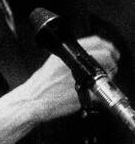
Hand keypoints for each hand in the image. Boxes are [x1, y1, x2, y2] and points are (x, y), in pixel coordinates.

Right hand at [0, 35, 120, 143]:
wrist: (32, 101)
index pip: (97, 41)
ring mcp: (80, 77)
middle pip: (106, 55)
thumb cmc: (40, 86)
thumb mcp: (53, 63)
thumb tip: (91, 56)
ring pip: (108, 72)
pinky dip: (101, 92)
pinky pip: (102, 89)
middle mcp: (74, 62)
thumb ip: (70, 58)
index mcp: (66, 54)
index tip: (111, 51)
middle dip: (112, 62)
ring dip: (109, 76)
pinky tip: (93, 93)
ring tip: (99, 81)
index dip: (108, 46)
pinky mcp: (84, 92)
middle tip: (110, 67)